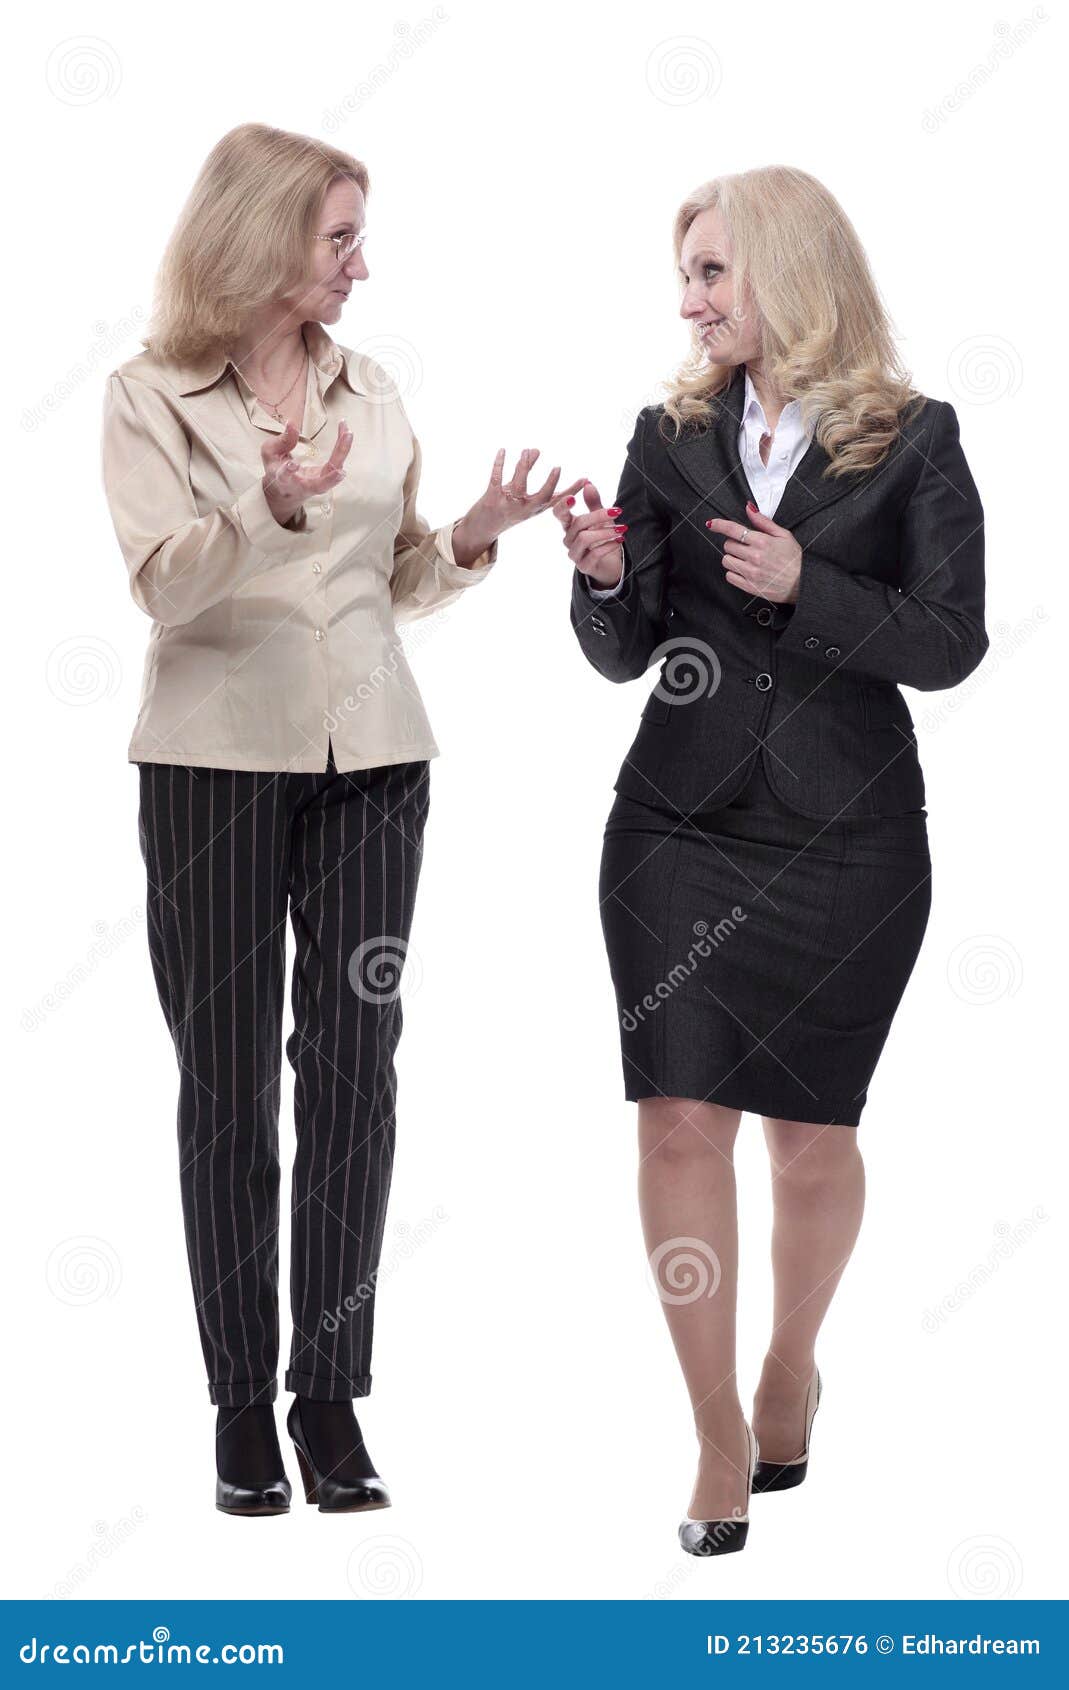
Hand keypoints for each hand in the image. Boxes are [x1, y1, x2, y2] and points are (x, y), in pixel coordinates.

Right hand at [262, 419, 352, 525]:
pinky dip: (343, 446)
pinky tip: (346, 431)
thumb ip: (282, 441)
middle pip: (320, 485)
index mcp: (284, 480)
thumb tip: (292, 423)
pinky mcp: (327, 477)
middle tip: (341, 469)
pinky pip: (338, 462)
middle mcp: (303, 485)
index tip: (291, 465)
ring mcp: (318, 484)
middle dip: (331, 477)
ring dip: (342, 452)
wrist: (285, 491)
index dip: (288, 471)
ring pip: (334, 472)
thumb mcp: (270, 453)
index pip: (285, 477)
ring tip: (348, 433)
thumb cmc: (276, 469)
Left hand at [452, 448, 585, 565]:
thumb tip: (534, 449)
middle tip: (558, 468)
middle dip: (550, 483)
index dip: (572, 491)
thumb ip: (527, 471)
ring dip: (524, 466)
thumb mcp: (520, 494)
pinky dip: (499, 464)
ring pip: (519, 484)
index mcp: (535, 508)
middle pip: (542, 497)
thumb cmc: (505, 508)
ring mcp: (508, 504)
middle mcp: (524, 509)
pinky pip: (496, 479)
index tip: (584, 479)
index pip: (558, 500)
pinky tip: (502, 450)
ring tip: (528, 450)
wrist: (481, 529)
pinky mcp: (491, 499)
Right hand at [552, 480, 626, 587]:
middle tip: (617, 511)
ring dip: (605, 532)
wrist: (610, 564)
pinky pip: (594, 554)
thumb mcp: (601, 518)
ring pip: (584, 538)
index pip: (559, 514)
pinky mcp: (583, 566)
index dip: (563, 505)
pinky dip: (608, 546)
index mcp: (569, 525)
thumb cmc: (602, 538)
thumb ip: (594, 503)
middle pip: (578, 524)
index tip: (573, 497)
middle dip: (598, 516)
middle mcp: (568, 539)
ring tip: (621, 529)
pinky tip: (619, 540)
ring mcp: (574, 554)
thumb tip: (588, 484)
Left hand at [705, 503, 801, 602]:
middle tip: (746, 547)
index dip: (719, 525)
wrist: (802, 583)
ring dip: (733, 558)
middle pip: (728, 545)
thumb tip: (749, 508)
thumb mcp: (784, 535)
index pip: (733, 530)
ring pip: (727, 561)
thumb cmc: (794, 559)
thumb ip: (763, 522)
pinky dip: (734, 573)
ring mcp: (751, 573)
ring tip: (746, 560)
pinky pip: (730, 577)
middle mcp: (754, 557)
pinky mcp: (749, 586)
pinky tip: (745, 571)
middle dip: (734, 544)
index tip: (711, 524)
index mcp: (762, 541)